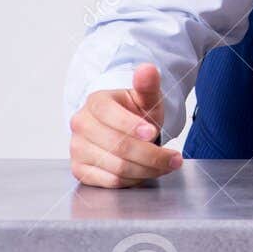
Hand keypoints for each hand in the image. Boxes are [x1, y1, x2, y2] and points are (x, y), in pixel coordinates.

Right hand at [69, 63, 182, 187]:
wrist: (124, 128)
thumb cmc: (135, 112)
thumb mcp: (146, 97)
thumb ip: (148, 84)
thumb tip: (147, 69)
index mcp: (95, 102)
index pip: (110, 115)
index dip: (133, 126)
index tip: (154, 132)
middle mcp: (81, 125)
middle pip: (118, 146)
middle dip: (152, 155)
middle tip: (175, 158)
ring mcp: (77, 149)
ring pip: (116, 167)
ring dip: (147, 170)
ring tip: (166, 165)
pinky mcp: (81, 170)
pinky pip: (110, 182)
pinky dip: (134, 180)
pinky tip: (147, 172)